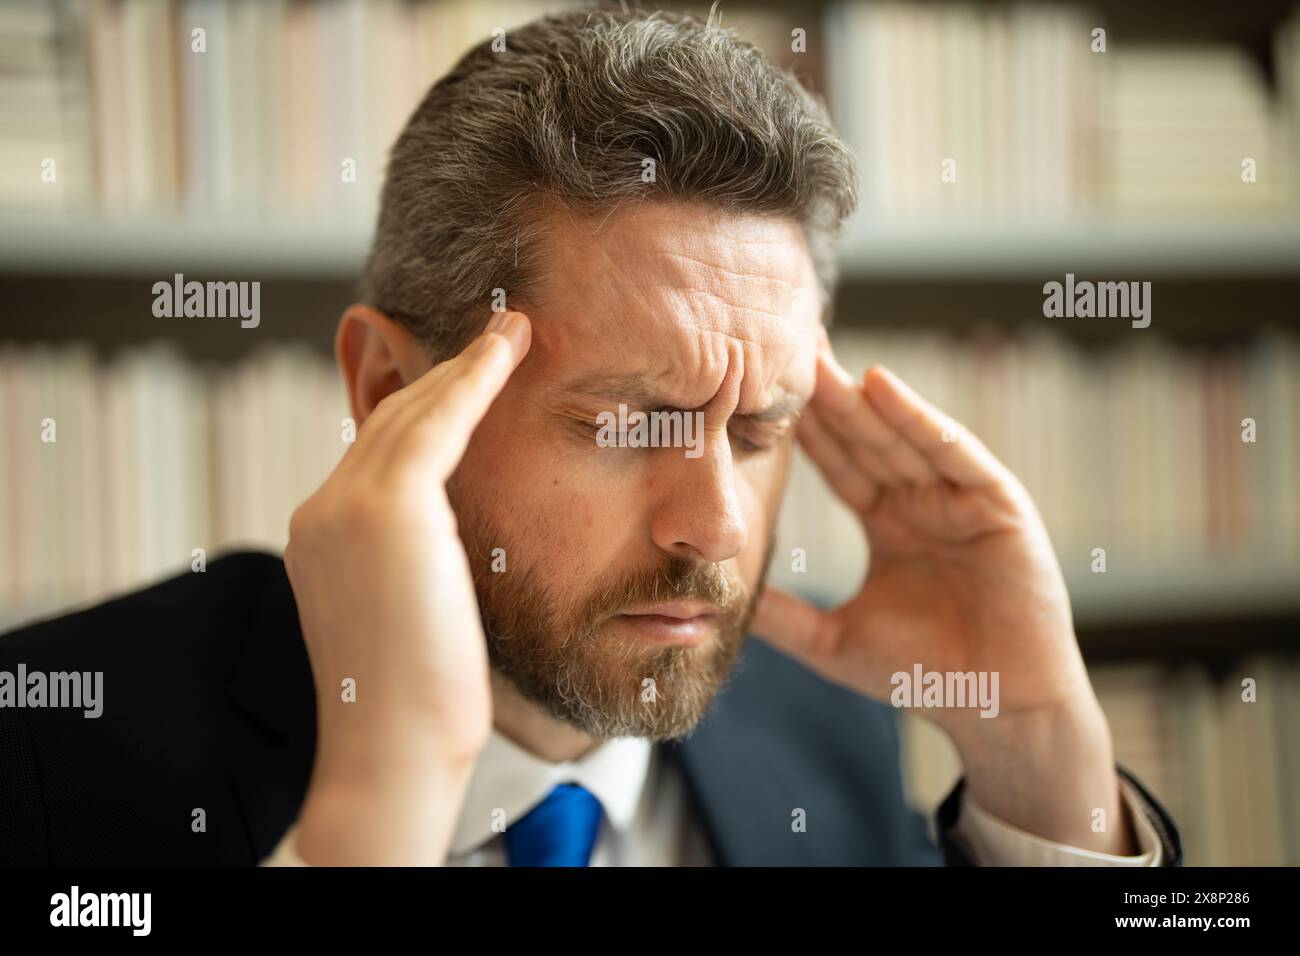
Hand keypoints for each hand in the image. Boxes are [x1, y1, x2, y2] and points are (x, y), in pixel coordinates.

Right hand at [283, 311, 530, 864]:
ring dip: (465, 365)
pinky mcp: (385, 507)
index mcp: (321, 538)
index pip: (376, 454)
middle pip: (389, 421)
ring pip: (413, 412)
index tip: (465, 381)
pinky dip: (476, 378)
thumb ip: (414, 565)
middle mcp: (321, 510)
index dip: (425, 411)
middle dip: (443, 375)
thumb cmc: (417, 704)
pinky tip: (509, 347)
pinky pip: (439, 421)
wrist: (393, 750)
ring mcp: (344, 505)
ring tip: (509, 329)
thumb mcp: (407, 616)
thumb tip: (451, 550)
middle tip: (493, 335)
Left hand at [754, 331, 1133, 852]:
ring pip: (900, 436)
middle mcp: (922, 500)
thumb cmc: (926, 676)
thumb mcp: (834, 639)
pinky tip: (880, 387)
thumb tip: (717, 599)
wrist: (999, 709)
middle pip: (864, 436)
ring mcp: (960, 498)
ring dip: (859, 395)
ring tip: (815, 354)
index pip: (836, 461)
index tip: (760, 389)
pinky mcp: (997, 505)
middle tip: (781, 342)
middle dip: (824, 393)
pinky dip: (918, 420)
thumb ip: (782, 616)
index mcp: (888, 521)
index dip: (802, 426)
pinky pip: (952, 454)